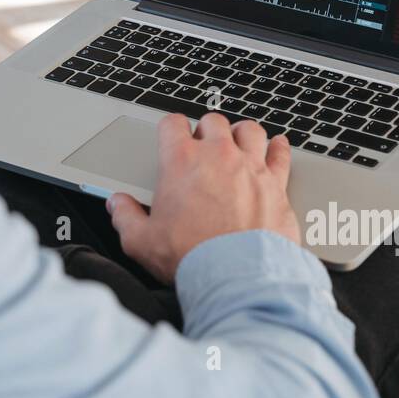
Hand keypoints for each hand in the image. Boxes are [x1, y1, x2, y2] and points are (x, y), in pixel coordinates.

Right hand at [107, 114, 299, 285]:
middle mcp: (218, 156)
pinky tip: (279, 146)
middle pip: (213, 122)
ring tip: (238, 141)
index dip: (170, 128)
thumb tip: (117, 206)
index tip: (171, 135)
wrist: (237, 276)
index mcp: (181, 162)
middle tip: (203, 143)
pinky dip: (279, 148)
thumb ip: (126, 217)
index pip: (173, 124)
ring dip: (241, 133)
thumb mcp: (141, 241)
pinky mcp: (276, 185)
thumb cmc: (192, 256)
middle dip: (206, 129)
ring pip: (249, 131)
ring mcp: (251, 167)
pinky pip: (280, 155)